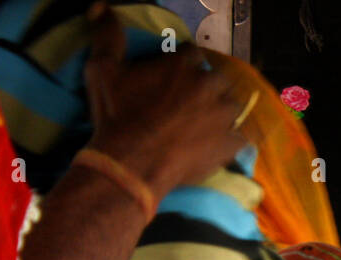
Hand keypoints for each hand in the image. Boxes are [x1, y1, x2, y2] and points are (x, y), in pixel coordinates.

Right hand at [82, 3, 248, 200]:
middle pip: (217, 79)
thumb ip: (108, 36)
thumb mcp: (103, 71)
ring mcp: (224, 115)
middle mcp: (209, 84)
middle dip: (205, 88)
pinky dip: (230, 141)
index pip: (193, 53)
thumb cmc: (117, 115)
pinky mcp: (231, 144)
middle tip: (187, 105)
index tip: (173, 78)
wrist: (130, 163)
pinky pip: (240, 138)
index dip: (183, 65)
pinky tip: (215, 145)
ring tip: (201, 125)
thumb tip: (100, 6)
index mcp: (184, 64)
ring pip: (231, 107)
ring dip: (220, 113)